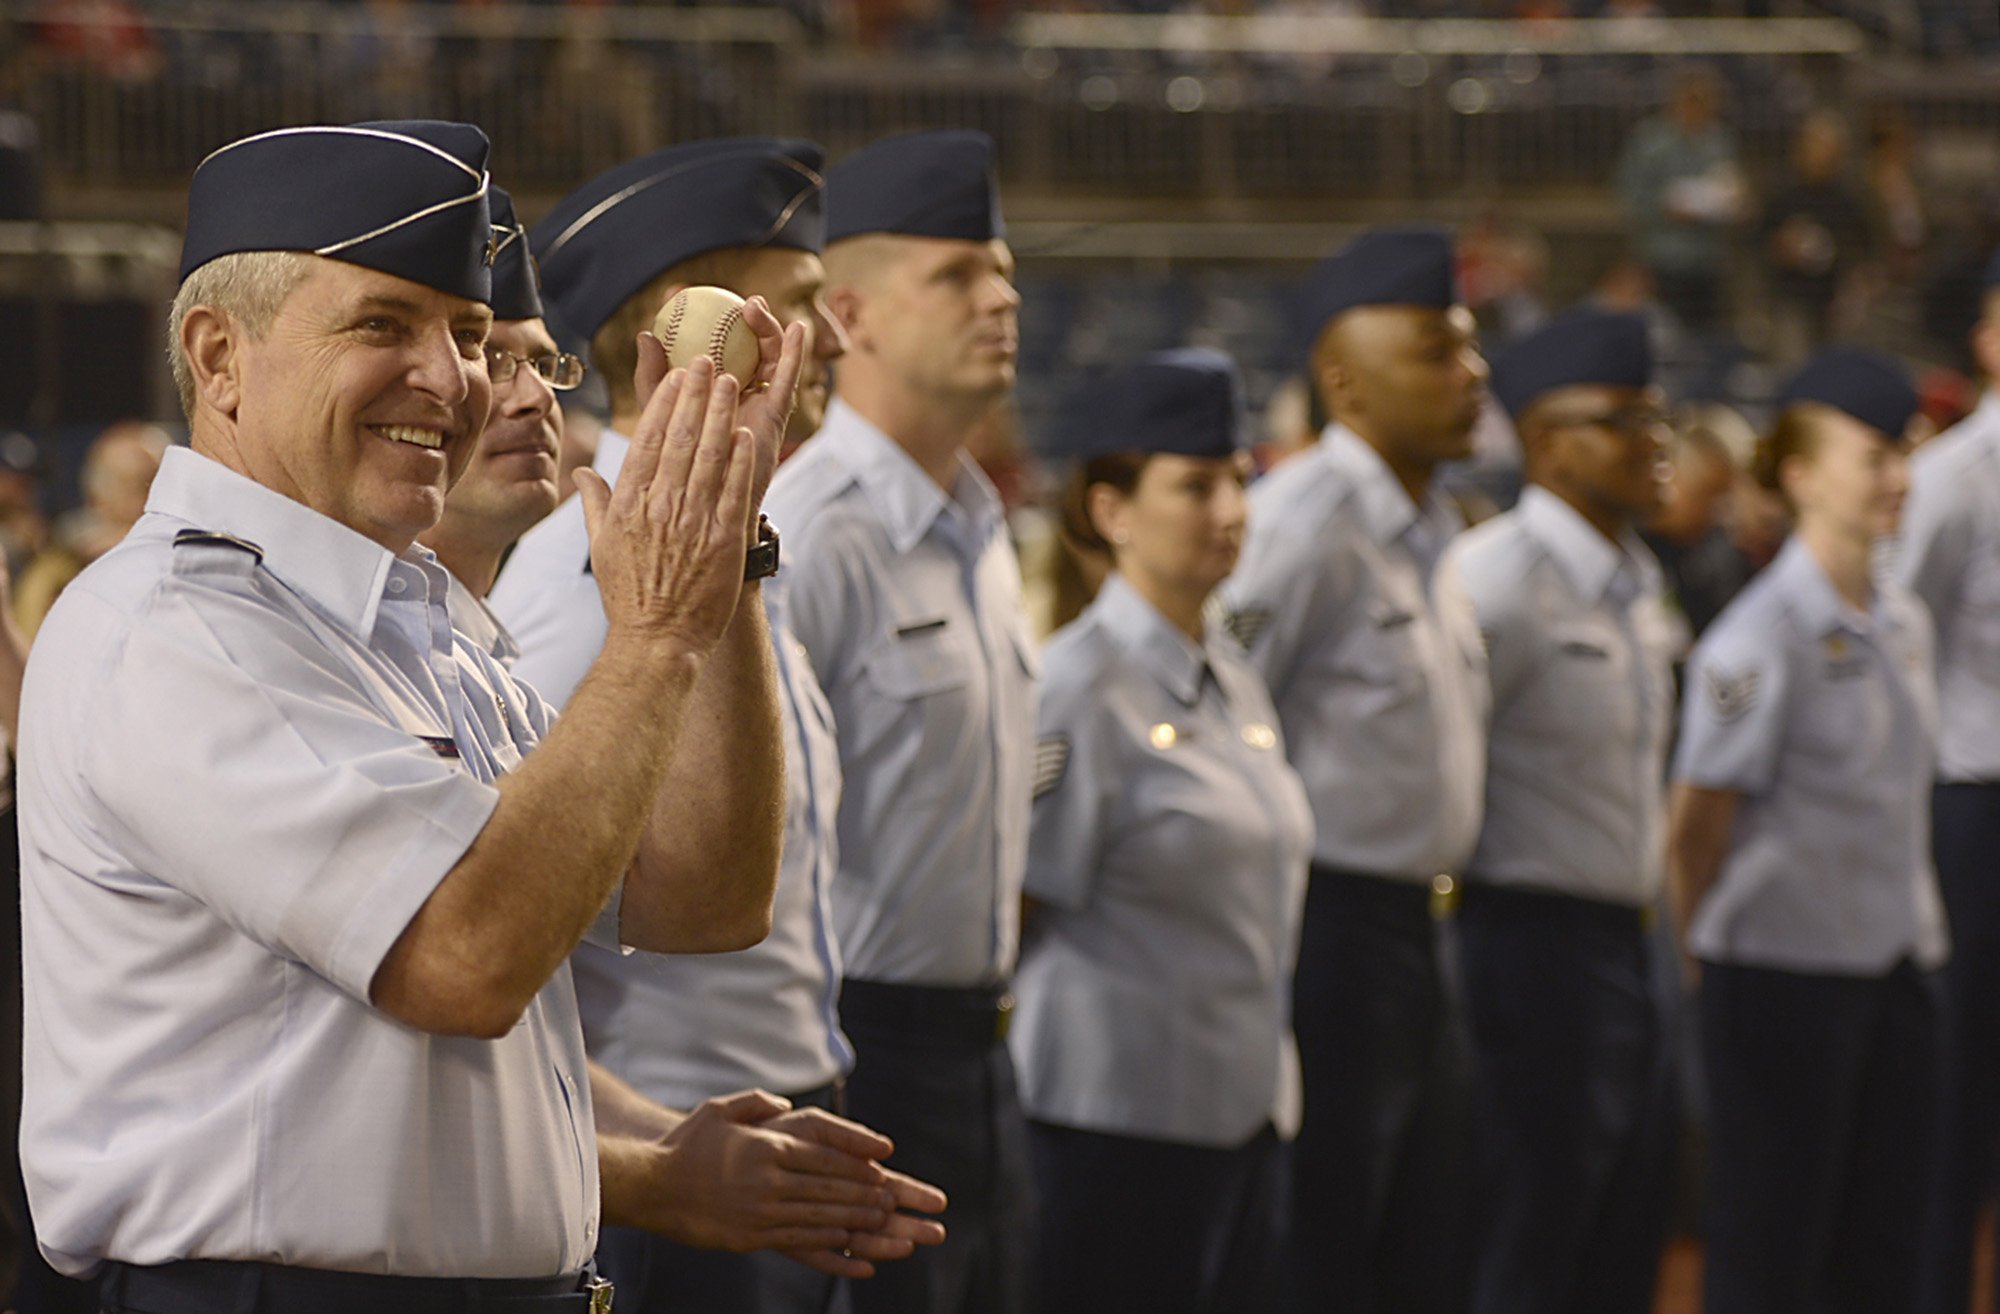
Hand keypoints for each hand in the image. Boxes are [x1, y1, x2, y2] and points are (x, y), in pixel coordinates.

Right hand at [578, 353, 756, 656]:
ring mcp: (693, 523)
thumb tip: (582, 474)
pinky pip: (733, 491)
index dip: (664, 401)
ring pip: (708, 456)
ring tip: (731, 382)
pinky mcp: (723, 541)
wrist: (658, 642)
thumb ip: (595, 504)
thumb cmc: (629, 596)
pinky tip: (747, 433)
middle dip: (695, 394)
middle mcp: (659, 507)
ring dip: (720, 415)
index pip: (647, 439)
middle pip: (679, 438)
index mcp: (628, 503)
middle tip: (708, 361)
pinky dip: (740, 460)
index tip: (676, 375)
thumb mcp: (601, 547)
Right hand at [616, 1090, 901, 1254]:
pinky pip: (797, 1239)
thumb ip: (757, 1104)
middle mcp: (768, 1180)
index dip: (858, 1162)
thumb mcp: (720, 1110)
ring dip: (853, 1218)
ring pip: (818, 1216)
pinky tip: (845, 1239)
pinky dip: (826, 1240)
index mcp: (766, 1147)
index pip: (825, 1156)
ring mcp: (760, 1211)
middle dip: (864, 1193)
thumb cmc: (686, 1145)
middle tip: (892, 1198)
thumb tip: (785, 1105)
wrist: (650, 1186)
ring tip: (880, 1220)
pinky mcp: (750, 1237)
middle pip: (829, 1187)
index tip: (883, 1166)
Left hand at [632, 297, 806, 511]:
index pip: (707, 346)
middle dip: (739, 318)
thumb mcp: (657, 417)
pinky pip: (786, 381)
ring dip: (766, 328)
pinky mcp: (773, 418)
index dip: (698, 318)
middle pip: (743, 347)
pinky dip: (795, 353)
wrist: (696, 517)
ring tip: (753, 307)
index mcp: (706, 394)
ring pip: (767, 358)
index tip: (682, 293)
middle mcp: (735, 396)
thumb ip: (652, 380)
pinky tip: (798, 329)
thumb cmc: (674, 472)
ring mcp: (755, 405)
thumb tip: (646, 335)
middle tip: (730, 297)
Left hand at [761, 1106, 947, 1278]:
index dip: (911, 1193)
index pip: (884, 1184)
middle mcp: (829, 1196)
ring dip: (884, 1243)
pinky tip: (864, 1268)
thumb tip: (887, 1149)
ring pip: (855, 1235)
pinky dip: (841, 1261)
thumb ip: (847, 1135)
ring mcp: (811, 1218)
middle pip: (877, 1213)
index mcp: (839, 1169)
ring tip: (909, 1246)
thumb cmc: (769, 1134)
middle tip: (937, 1234)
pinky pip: (818, 1255)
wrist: (722, 1154)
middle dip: (908, 1223)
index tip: (937, 1202)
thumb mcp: (811, 1125)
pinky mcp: (787, 1236)